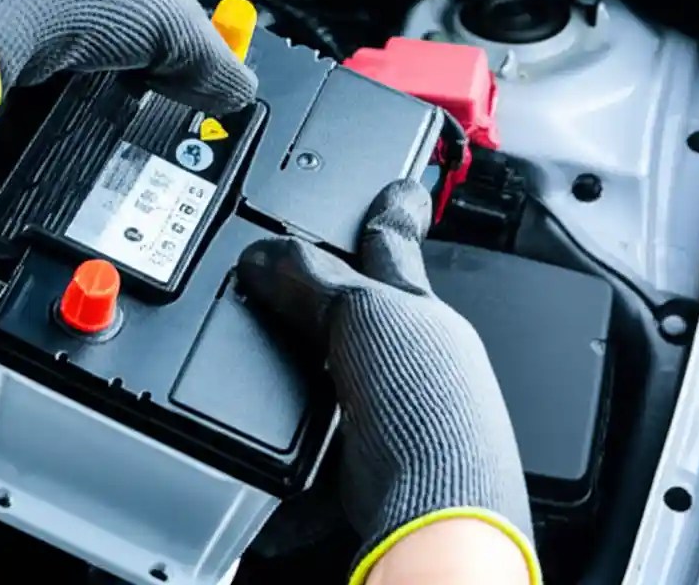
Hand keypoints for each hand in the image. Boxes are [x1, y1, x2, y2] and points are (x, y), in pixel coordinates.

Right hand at [236, 180, 539, 582]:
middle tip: (285, 263)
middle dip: (323, 288)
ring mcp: (388, 409)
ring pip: (333, 369)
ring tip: (264, 341)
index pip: (395, 243)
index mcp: (419, 309)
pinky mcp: (360, 459)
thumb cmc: (434, 413)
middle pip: (359, 307)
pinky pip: (316, 434)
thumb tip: (265, 257)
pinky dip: (290, 436)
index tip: (394, 184)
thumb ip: (314, 280)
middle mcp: (410, 356)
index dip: (389, 209)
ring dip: (300, 361)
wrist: (430, 514)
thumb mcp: (364, 316)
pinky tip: (272, 434)